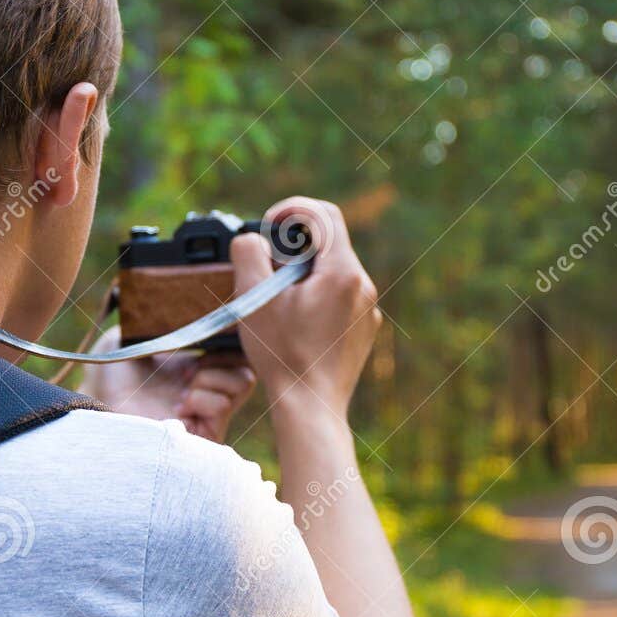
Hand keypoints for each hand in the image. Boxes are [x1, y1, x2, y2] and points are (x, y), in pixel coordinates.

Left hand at [79, 327, 256, 442]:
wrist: (98, 400)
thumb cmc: (113, 370)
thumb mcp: (142, 332)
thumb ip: (167, 317)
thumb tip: (193, 300)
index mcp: (198, 363)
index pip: (239, 349)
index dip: (233, 338)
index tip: (209, 335)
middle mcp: (207, 387)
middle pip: (249, 364)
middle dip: (224, 357)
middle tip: (192, 365)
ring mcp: (207, 411)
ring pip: (243, 383)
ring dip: (211, 377)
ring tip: (183, 386)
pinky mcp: (204, 434)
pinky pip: (224, 406)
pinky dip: (204, 399)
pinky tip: (180, 404)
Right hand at [230, 196, 380, 418]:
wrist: (311, 407)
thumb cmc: (282, 356)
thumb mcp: (253, 298)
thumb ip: (248, 254)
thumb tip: (252, 239)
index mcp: (342, 272)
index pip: (323, 214)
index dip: (292, 209)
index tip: (269, 225)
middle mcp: (363, 285)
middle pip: (330, 242)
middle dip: (295, 243)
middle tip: (267, 263)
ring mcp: (367, 309)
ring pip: (334, 271)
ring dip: (305, 272)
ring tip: (278, 298)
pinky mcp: (364, 329)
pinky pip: (340, 297)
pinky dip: (317, 296)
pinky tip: (296, 321)